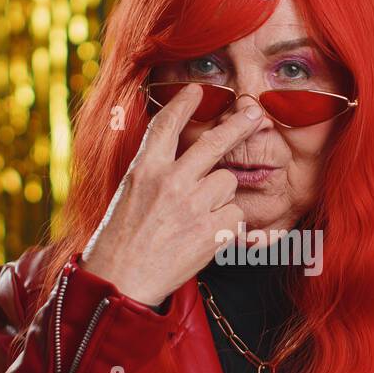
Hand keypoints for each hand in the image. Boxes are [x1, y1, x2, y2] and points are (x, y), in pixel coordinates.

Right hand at [80, 83, 258, 306]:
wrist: (119, 282)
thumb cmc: (118, 242)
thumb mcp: (128, 195)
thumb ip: (153, 172)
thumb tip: (180, 155)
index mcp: (144, 169)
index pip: (167, 125)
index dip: (183, 103)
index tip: (196, 90)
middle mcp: (170, 181)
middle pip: (214, 143)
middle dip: (238, 126)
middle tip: (254, 114)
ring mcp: (192, 206)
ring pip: (228, 182)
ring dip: (221, 195)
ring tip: (199, 217)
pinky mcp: (210, 232)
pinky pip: (235, 215)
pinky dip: (227, 225)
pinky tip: (207, 236)